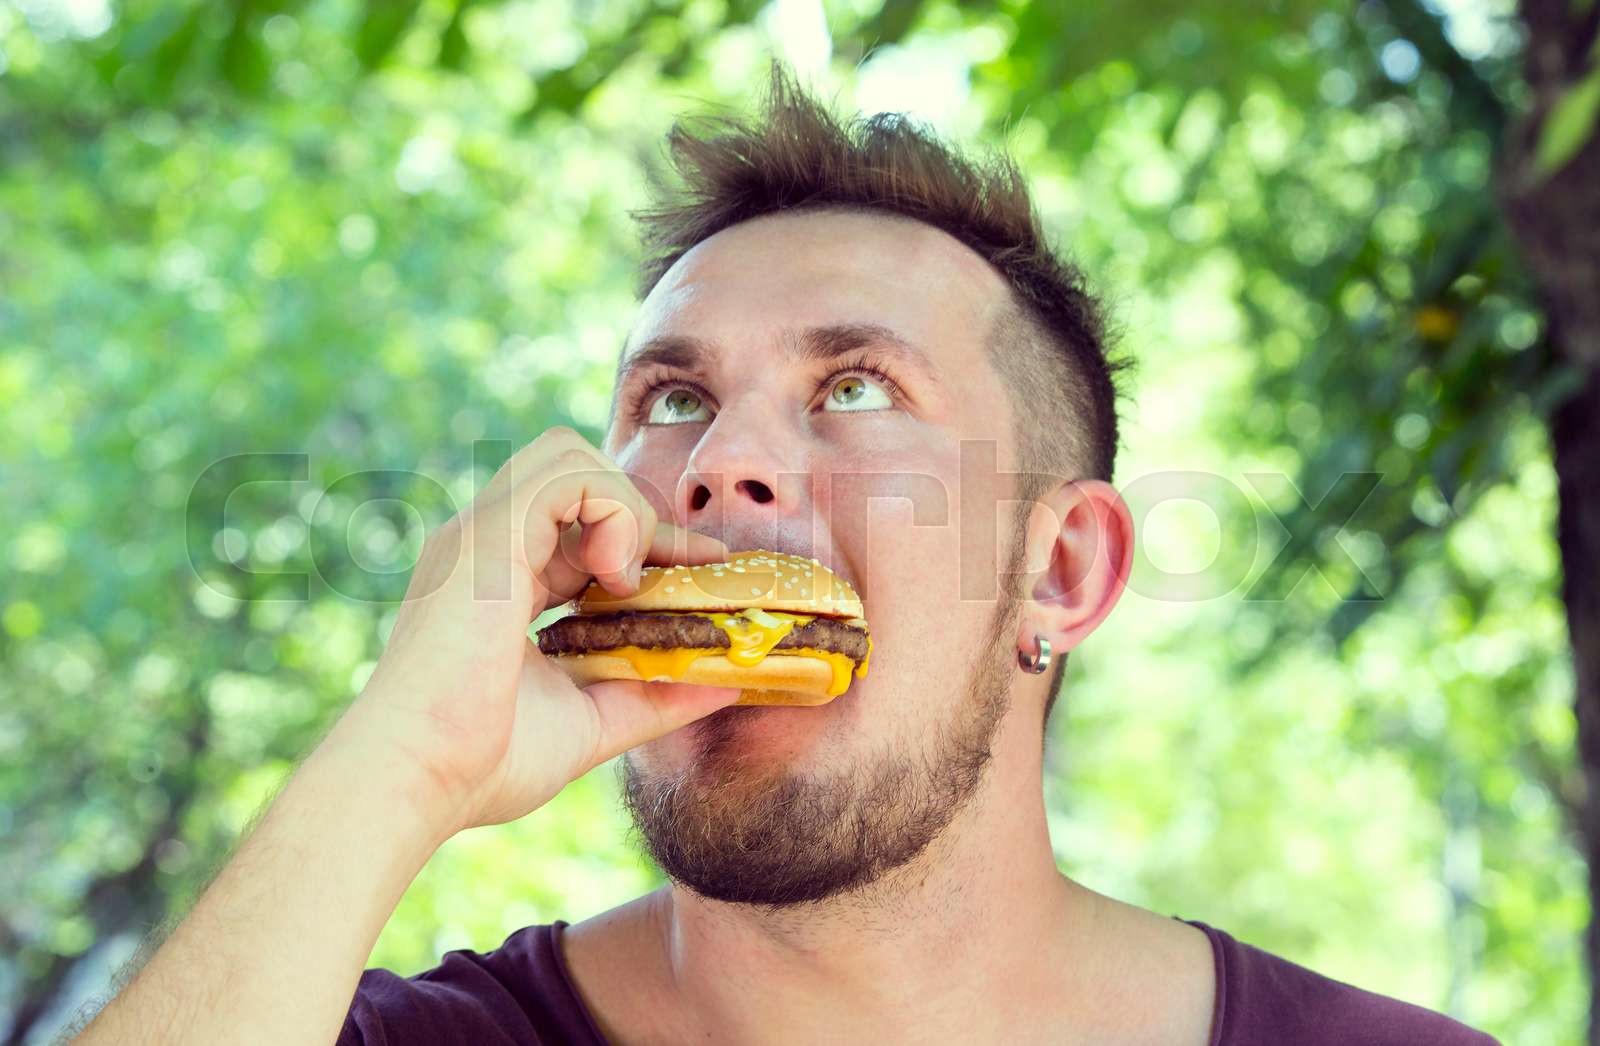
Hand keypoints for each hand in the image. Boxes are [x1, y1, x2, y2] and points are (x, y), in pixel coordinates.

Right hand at [335, 427, 737, 835]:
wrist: (413, 782)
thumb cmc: (477, 764)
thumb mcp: (589, 723)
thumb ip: (653, 698)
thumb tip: (727, 680)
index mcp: (497, 580)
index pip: (580, 523)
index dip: (646, 535)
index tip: (704, 566)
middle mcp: (485, 545)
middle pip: (572, 471)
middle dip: (641, 510)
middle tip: (685, 568)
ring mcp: (481, 535)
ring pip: (568, 454)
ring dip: (626, 507)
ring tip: (630, 581)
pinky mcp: (487, 538)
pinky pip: (567, 474)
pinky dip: (613, 511)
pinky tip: (617, 577)